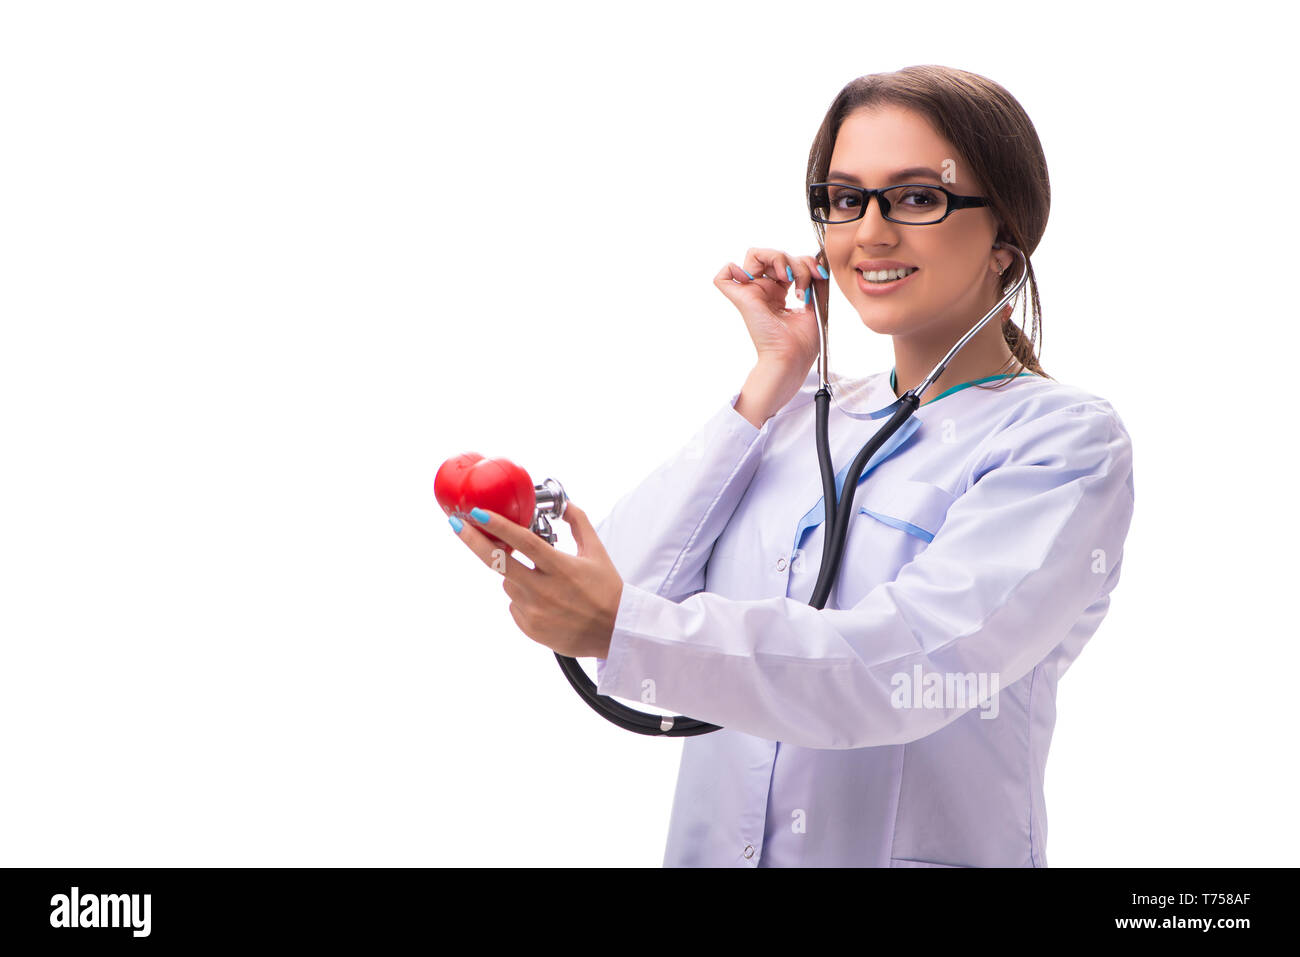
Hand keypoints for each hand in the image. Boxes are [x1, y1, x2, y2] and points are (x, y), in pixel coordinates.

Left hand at [450, 501, 621, 659]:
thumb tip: (565, 505)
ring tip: (546, 584)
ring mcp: (534, 611)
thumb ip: (580, 524)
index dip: (498, 526)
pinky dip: (523, 597)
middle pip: (498, 562)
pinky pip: (514, 605)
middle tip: (456, 524)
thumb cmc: (608, 590)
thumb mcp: (597, 553)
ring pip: (508, 583)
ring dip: (516, 575)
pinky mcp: (530, 628)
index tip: (478, 512)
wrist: (615, 633)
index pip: (524, 542)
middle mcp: (544, 590)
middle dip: (473, 540)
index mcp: (561, 567)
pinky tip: (547, 602)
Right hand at [713, 247, 827, 375]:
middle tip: (804, 284)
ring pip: (755, 255)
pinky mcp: (741, 299)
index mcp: (779, 294)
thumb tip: (817, 263)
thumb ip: (816, 282)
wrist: (791, 358)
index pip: (788, 262)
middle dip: (797, 263)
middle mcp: (764, 291)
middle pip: (775, 255)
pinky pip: (723, 277)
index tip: (819, 276)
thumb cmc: (802, 343)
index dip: (806, 263)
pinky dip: (733, 269)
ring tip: (787, 277)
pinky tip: (752, 278)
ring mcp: (751, 293)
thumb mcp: (817, 305)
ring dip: (777, 258)